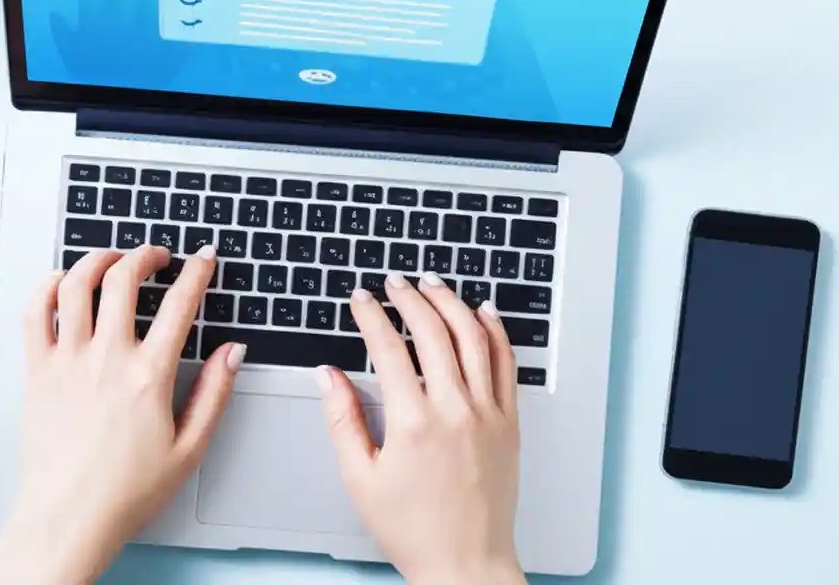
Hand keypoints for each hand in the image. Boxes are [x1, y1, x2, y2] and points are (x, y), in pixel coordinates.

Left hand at [0, 245, 244, 584]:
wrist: (68, 518)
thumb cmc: (125, 493)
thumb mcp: (190, 449)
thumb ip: (215, 394)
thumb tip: (232, 354)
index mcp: (149, 376)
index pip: (180, 304)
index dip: (197, 272)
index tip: (203, 258)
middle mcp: (106, 359)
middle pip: (124, 278)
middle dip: (146, 254)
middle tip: (157, 255)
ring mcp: (67, 361)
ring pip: (76, 284)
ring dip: (97, 259)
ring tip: (112, 258)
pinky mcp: (37, 372)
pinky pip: (35, 312)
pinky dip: (48, 286)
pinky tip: (61, 282)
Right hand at [317, 272, 525, 584]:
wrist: (466, 565)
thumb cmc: (412, 530)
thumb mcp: (360, 478)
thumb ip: (342, 420)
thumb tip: (328, 375)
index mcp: (412, 423)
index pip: (388, 348)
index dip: (371, 315)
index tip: (360, 299)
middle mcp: (454, 411)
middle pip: (433, 331)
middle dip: (410, 297)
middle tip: (394, 282)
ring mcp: (487, 414)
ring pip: (473, 338)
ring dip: (451, 303)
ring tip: (433, 285)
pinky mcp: (509, 424)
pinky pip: (506, 365)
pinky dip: (495, 332)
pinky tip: (483, 313)